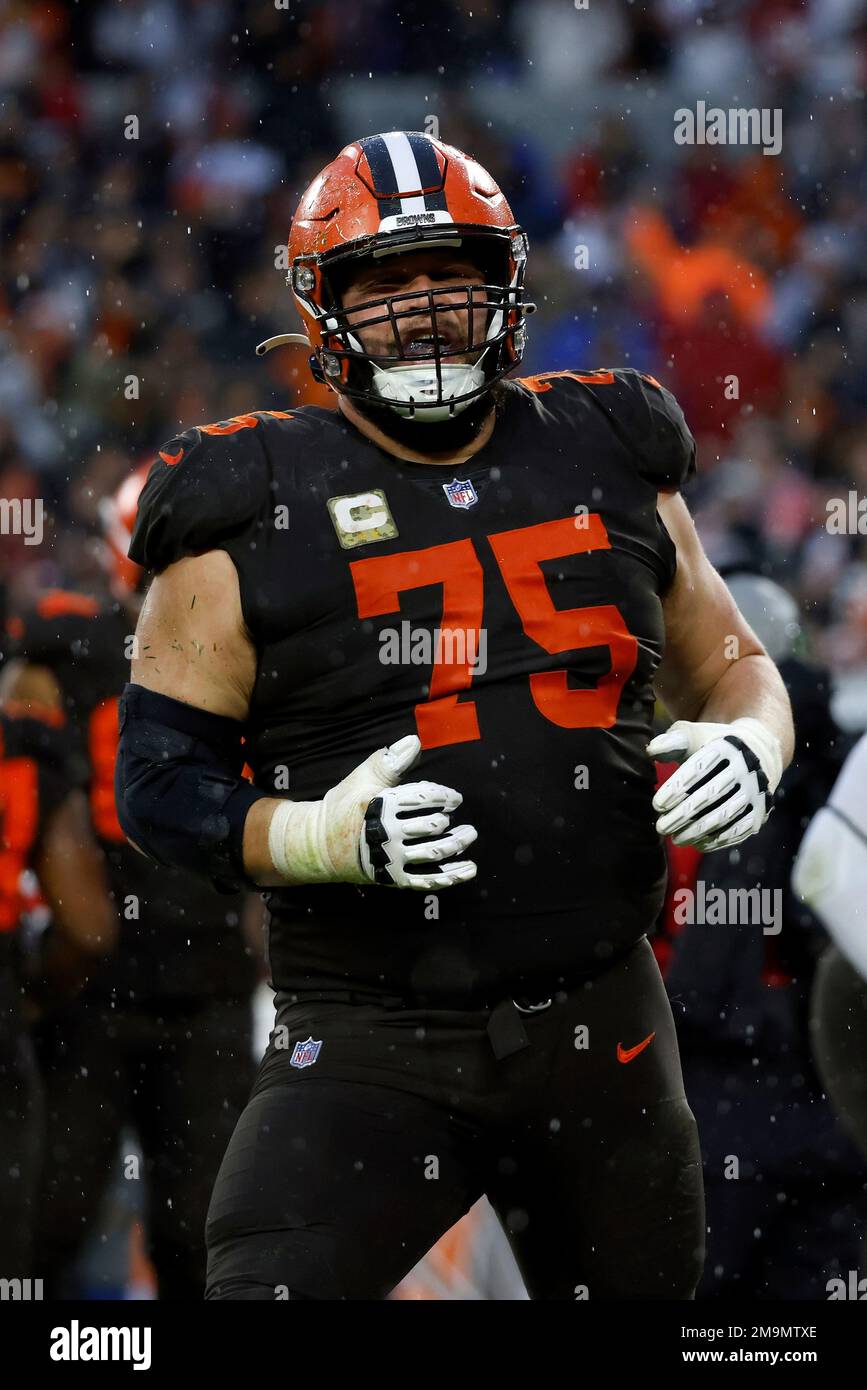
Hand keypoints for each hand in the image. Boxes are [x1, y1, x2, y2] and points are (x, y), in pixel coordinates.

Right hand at [359, 736, 477, 889]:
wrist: (321, 846)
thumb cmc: (344, 807)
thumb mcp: (362, 778)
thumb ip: (389, 761)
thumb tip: (415, 741)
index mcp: (379, 806)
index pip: (420, 798)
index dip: (442, 796)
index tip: (454, 798)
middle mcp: (386, 834)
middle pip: (429, 826)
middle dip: (448, 819)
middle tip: (456, 813)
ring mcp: (390, 859)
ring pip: (431, 853)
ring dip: (455, 844)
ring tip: (469, 834)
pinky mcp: (393, 878)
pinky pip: (426, 880)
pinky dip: (450, 876)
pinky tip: (469, 869)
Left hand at [647, 717, 781, 851]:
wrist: (758, 754)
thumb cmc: (714, 747)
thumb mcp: (695, 736)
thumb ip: (672, 741)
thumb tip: (652, 750)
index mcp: (725, 748)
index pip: (698, 770)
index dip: (676, 789)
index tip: (657, 804)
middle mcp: (744, 769)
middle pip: (710, 795)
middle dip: (683, 814)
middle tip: (661, 827)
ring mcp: (755, 791)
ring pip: (724, 815)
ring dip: (698, 831)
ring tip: (676, 839)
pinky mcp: (761, 810)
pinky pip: (739, 829)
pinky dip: (718, 840)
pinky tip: (698, 843)